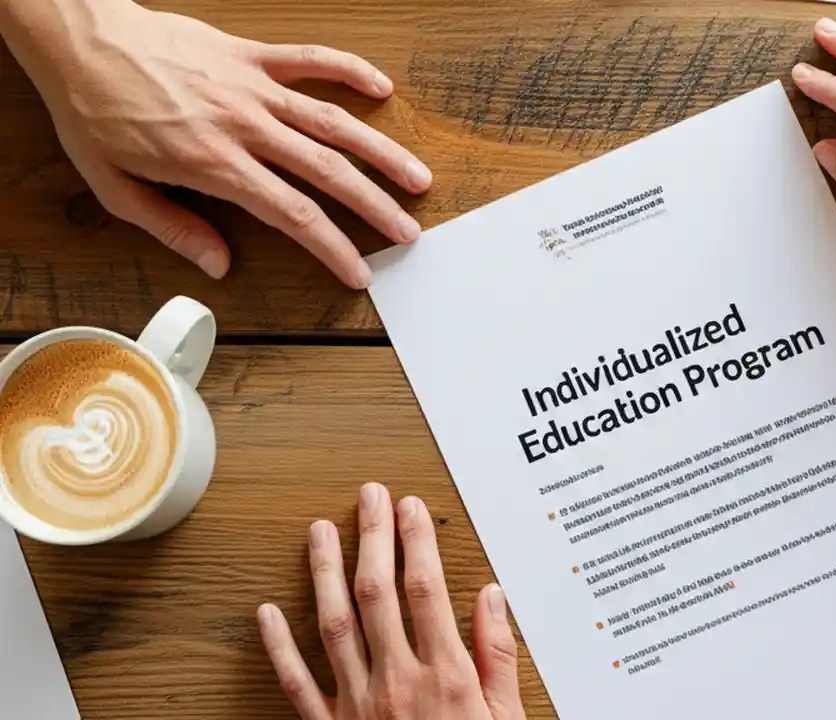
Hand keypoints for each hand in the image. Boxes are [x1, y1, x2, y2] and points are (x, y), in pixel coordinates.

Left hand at [3, 0, 429, 287]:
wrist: (79, 40)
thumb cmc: (93, 112)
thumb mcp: (116, 187)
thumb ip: (173, 228)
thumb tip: (219, 264)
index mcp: (215, 163)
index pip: (292, 214)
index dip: (332, 247)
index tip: (358, 271)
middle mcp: (245, 125)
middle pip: (328, 172)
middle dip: (375, 208)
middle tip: (407, 232)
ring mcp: (253, 86)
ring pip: (334, 122)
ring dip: (381, 152)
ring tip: (416, 177)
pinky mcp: (251, 54)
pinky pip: (311, 59)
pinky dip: (350, 70)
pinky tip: (382, 89)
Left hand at [258, 483, 524, 719]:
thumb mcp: (507, 718)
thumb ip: (499, 656)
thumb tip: (493, 598)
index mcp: (446, 675)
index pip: (426, 590)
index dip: (417, 542)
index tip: (411, 509)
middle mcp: (398, 681)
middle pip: (379, 594)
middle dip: (373, 538)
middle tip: (369, 498)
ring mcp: (359, 704)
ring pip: (335, 624)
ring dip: (325, 573)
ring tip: (320, 532)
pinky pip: (298, 683)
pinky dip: (278, 647)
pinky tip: (267, 613)